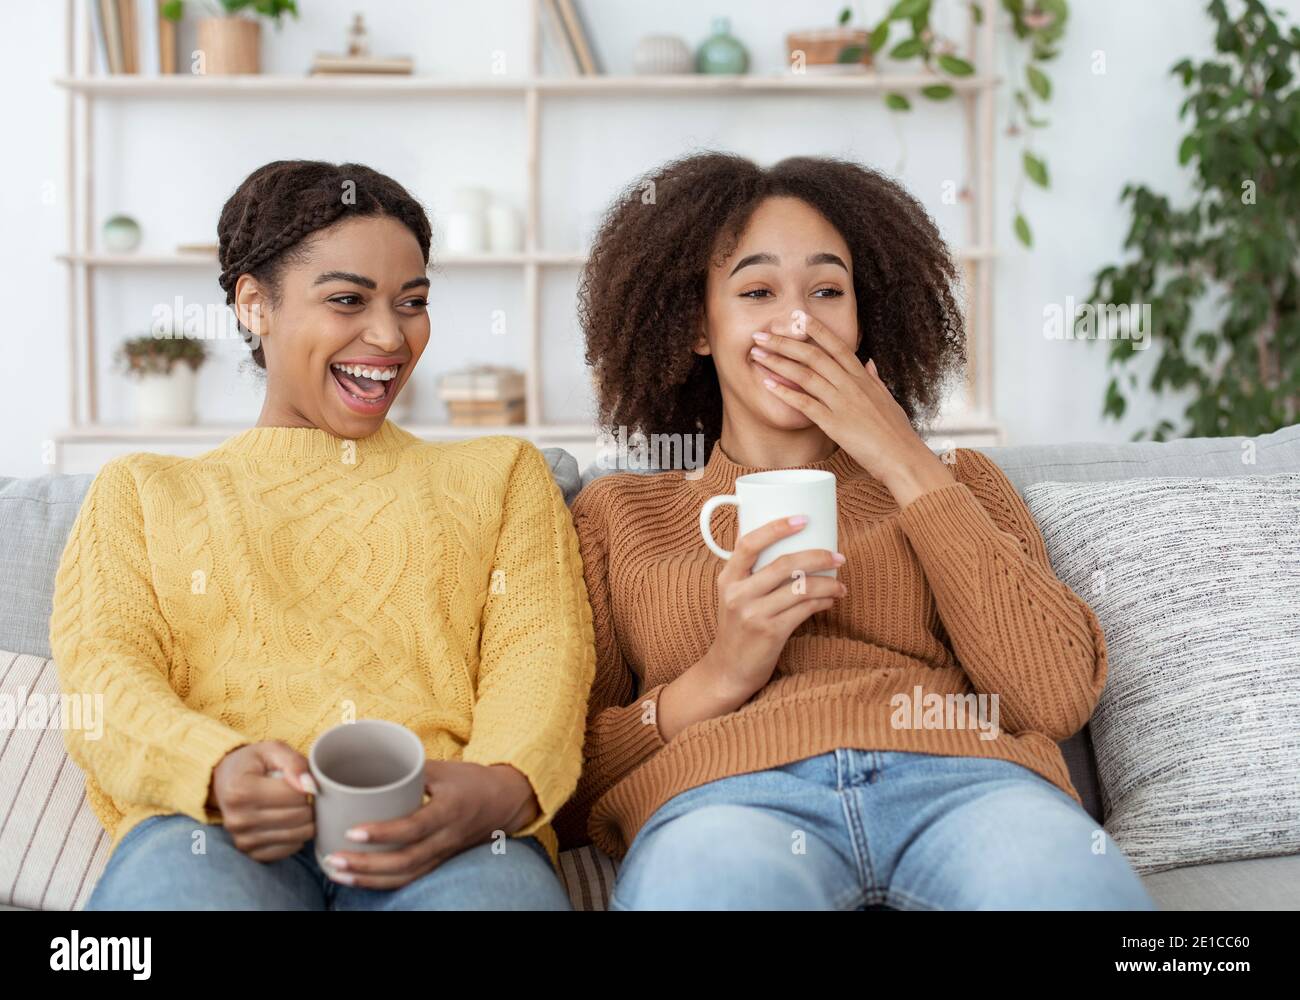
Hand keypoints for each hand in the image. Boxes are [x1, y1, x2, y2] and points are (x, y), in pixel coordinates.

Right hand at [209, 741, 317, 862]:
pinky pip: (286, 850)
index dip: (306, 786)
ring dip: (306, 822)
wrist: (224, 780)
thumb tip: (309, 787)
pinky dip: (295, 837)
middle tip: (302, 795)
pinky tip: (289, 824)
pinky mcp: (248, 851)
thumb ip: (294, 763)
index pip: (296, 795)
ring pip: (297, 836)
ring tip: (297, 808)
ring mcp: (241, 838)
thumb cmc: (252, 763)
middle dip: (308, 804)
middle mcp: (238, 819)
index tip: (300, 781)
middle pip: (298, 817)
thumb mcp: (272, 750)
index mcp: (242, 790)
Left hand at [320, 760, 533, 889]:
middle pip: (404, 860)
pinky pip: (410, 879)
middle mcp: (446, 838)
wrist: (505, 802)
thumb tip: (368, 768)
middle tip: (333, 859)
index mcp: (449, 811)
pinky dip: (381, 882)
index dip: (382, 833)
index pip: (413, 827)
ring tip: (336, 872)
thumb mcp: (445, 769)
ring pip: (405, 876)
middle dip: (366, 864)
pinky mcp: (439, 862)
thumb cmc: (472, 781)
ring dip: (368, 878)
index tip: (352, 831)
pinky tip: (357, 879)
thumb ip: (410, 771)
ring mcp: (443, 854)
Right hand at [701, 514, 846, 702]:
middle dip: (817, 556)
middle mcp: (738, 594)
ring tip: (840, 585)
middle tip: (838, 556)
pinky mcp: (770, 632)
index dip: (776, 527)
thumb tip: (794, 549)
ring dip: (828, 583)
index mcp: (727, 578)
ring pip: (800, 587)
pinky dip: (823, 601)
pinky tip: (830, 600)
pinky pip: (805, 609)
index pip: (749, 543)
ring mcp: (753, 613)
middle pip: (784, 564)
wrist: (728, 670)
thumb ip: (752, 575)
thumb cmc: (738, 628)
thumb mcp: (734, 597)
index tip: (803, 519)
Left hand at [751, 310, 956, 507]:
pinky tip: (767, 384)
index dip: (816, 329)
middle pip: (813, 355)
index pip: (837, 345)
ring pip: (805, 374)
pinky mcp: (834, 423)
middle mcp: (851, 385)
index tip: (796, 317)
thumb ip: (875, 379)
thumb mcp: (888, 399)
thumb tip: (869, 362)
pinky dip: (784, 392)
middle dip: (784, 342)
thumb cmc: (897, 432)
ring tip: (756, 355)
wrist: (903, 457)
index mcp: (863, 378)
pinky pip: (805, 404)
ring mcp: (842, 403)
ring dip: (777, 362)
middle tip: (761, 335)